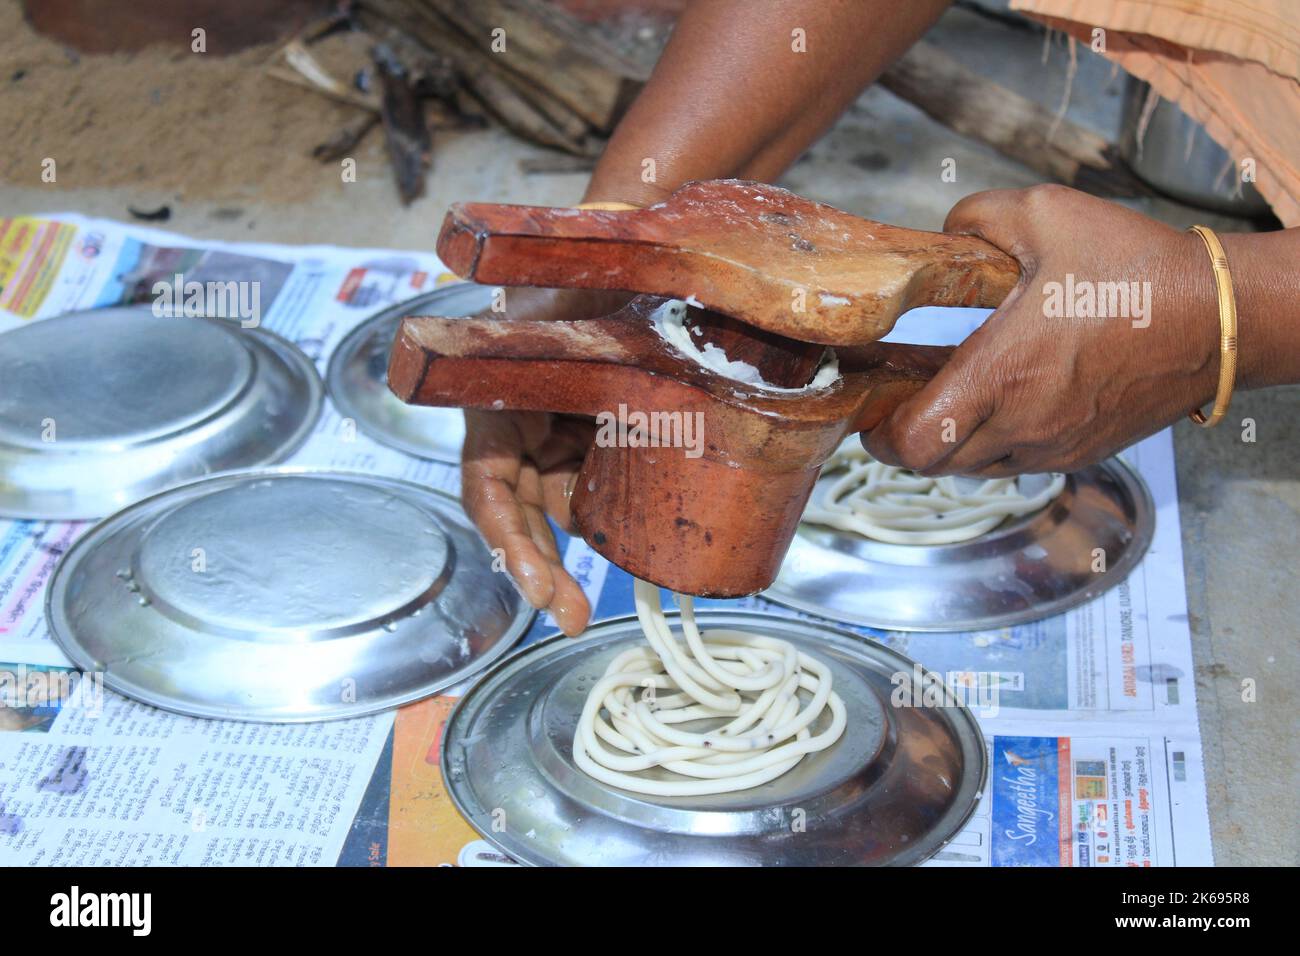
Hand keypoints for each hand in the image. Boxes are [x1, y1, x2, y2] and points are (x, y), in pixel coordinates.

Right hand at [460, 287, 628, 635]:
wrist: (623, 239)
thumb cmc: (585, 264)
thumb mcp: (570, 310)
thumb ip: (566, 351)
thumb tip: (578, 396)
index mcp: (495, 396)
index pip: (486, 482)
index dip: (507, 537)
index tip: (537, 584)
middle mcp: (518, 420)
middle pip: (520, 507)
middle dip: (540, 567)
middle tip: (570, 614)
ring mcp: (556, 429)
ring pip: (557, 502)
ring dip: (575, 550)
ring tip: (591, 597)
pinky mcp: (591, 432)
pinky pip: (595, 482)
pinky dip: (610, 512)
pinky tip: (635, 539)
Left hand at [865, 184, 1219, 476]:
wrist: (1218, 318)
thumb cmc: (1136, 270)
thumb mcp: (1047, 215)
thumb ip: (975, 219)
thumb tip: (940, 235)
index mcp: (1004, 374)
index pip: (914, 441)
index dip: (878, 431)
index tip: (867, 402)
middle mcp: (1023, 425)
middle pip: (931, 464)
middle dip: (902, 438)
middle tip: (894, 399)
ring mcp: (1053, 446)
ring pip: (970, 468)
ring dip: (946, 442)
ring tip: (943, 395)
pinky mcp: (1080, 453)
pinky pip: (1013, 465)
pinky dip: (989, 445)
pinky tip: (996, 400)